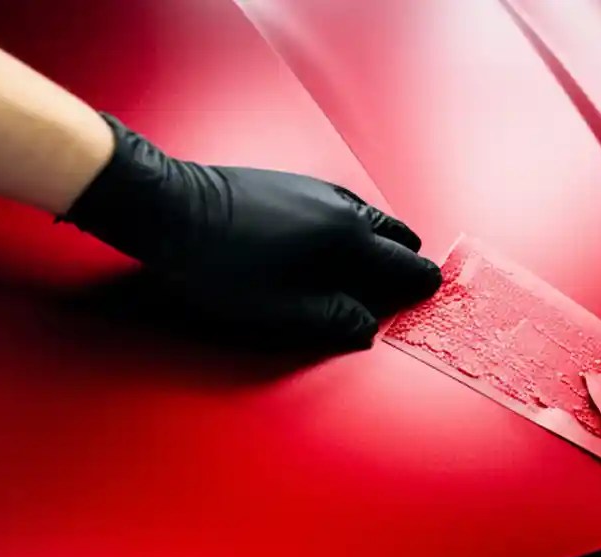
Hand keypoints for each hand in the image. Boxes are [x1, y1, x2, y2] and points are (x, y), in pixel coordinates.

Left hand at [62, 114, 440, 348]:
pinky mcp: (291, 183)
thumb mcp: (284, 310)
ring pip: (368, 216)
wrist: (170, 210)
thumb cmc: (225, 266)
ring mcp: (316, 189)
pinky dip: (354, 225)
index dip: (419, 283)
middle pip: (393, 233)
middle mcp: (342, 208)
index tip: (429, 291)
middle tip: (408, 278)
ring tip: (376, 260)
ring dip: (379, 239)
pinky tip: (334, 239)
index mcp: (349, 240)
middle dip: (405, 257)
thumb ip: (335, 320)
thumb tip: (366, 328)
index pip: (404, 265)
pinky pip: (342, 206)